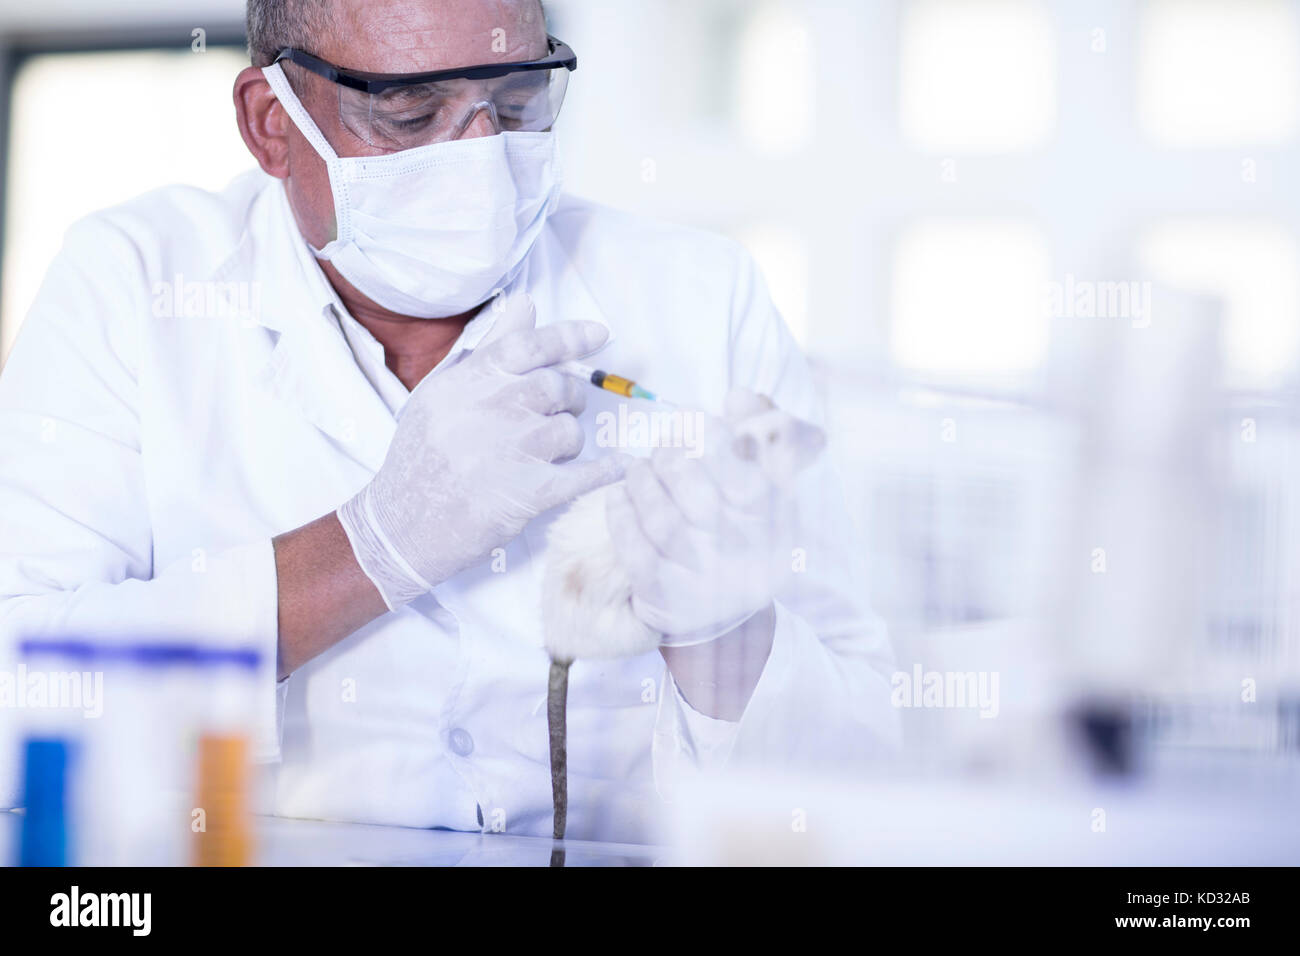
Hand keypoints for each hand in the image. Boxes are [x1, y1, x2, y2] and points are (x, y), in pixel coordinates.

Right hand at [339, 293, 624, 608]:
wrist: (402, 525)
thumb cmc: (423, 456)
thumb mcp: (443, 393)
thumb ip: (490, 347)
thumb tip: (527, 304)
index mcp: (470, 381)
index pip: (530, 345)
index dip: (571, 336)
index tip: (601, 333)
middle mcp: (491, 408)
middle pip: (558, 386)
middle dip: (568, 398)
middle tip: (559, 411)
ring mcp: (511, 450)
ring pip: (571, 430)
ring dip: (568, 441)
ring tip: (546, 454)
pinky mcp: (528, 492)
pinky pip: (585, 475)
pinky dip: (606, 471)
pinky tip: (617, 468)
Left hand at [606, 389, 824, 644]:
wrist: (727, 614)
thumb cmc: (746, 530)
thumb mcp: (768, 484)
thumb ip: (760, 434)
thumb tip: (739, 397)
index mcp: (774, 524)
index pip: (746, 476)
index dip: (713, 438)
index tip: (691, 416)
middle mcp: (742, 557)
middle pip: (701, 500)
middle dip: (673, 459)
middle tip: (663, 445)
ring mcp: (704, 581)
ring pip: (663, 523)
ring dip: (643, 483)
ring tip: (639, 468)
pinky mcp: (666, 599)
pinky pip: (636, 554)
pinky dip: (621, 518)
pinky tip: (618, 496)